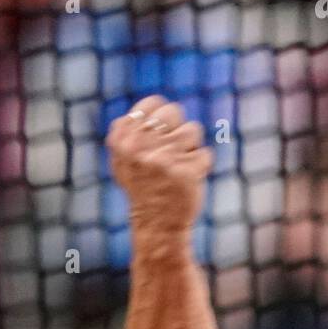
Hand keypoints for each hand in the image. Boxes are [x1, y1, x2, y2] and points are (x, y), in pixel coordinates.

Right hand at [107, 96, 211, 234]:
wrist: (155, 224)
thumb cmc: (143, 187)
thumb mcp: (125, 159)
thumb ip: (132, 130)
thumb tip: (155, 103)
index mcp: (122, 138)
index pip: (154, 103)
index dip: (163, 119)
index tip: (161, 136)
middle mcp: (139, 146)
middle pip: (174, 112)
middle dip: (177, 130)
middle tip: (170, 154)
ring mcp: (163, 158)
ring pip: (193, 130)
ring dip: (191, 149)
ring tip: (178, 168)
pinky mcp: (185, 171)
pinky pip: (205, 154)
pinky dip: (201, 167)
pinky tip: (186, 181)